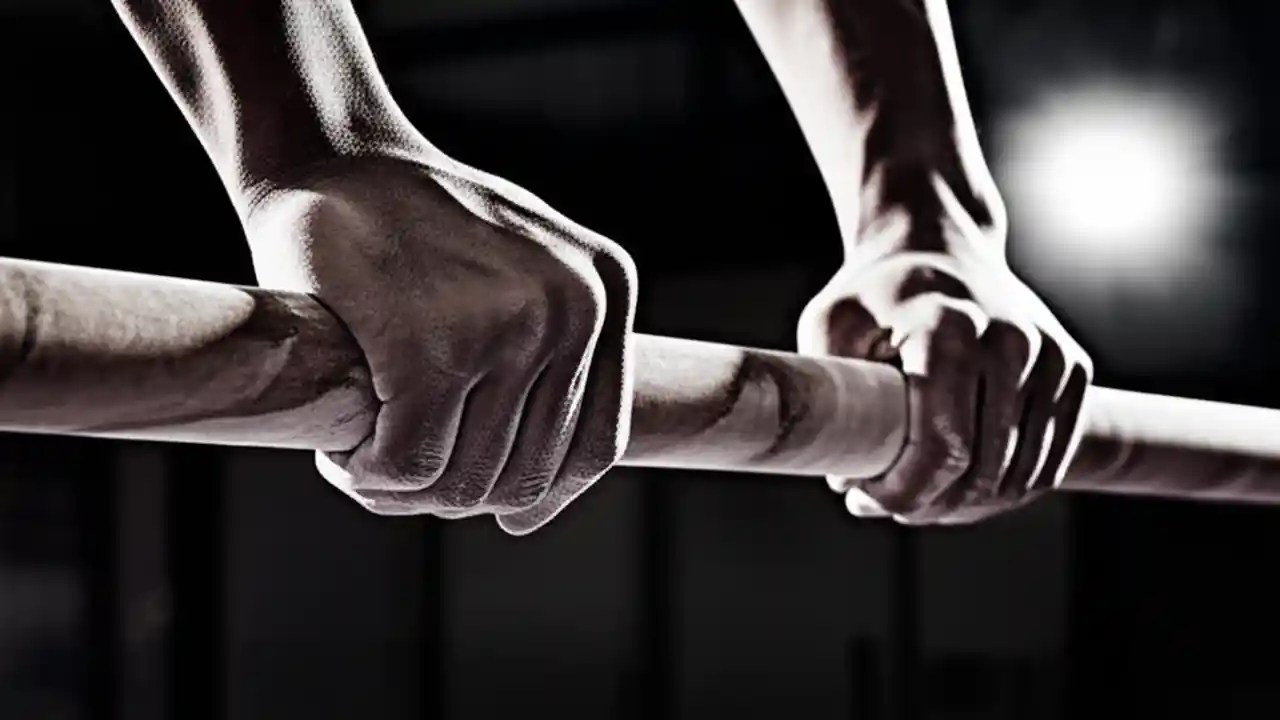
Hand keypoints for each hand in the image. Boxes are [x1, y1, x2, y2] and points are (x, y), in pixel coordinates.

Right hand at [242, 153, 636, 534]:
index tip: (505, 514)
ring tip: (367, 457)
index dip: (545, 496)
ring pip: (465, 481)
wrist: (328, 156)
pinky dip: (367, 476)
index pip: (595, 444)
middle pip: (526, 474)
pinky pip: (407, 465)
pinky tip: (344, 450)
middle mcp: (575, 308)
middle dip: (455, 493)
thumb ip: (546, 356)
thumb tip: (530, 508)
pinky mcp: (432, 347)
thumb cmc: (413, 225)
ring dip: (404, 489)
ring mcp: (510, 326)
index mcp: (607, 290)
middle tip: (399, 470)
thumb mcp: (516, 270)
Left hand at [797, 216, 1091, 524]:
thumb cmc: (875, 293)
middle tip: (884, 506)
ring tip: (917, 500)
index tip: (860, 499)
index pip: (942, 445)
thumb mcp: (829, 325)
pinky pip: (1047, 462)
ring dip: (966, 507)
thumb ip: (828, 394)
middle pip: (983, 470)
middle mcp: (1013, 340)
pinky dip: (1004, 491)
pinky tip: (959, 491)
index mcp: (951, 328)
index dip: (901, 491)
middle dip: (928, 506)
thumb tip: (846, 479)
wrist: (939, 245)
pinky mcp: (1073, 370)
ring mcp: (1052, 356)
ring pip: (1019, 476)